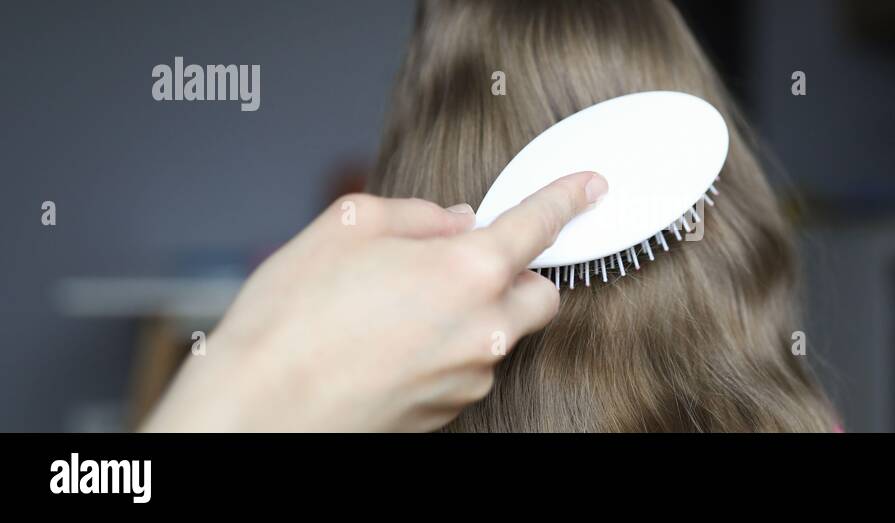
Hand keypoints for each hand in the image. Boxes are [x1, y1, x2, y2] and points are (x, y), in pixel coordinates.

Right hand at [143, 171, 607, 431]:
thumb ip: (415, 215)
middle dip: (519, 273)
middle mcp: (483, 330)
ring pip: (501, 336)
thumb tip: (452, 221)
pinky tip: (390, 344)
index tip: (589, 188)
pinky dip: (446, 350)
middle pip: (542, 295)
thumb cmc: (291, 319)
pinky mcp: (449, 412)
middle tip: (469, 262)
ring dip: (474, 314)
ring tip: (397, 308)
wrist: (258, 409)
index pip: (538, 225)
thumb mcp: (346, 226)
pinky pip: (467, 368)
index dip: (568, 199)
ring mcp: (469, 378)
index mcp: (466, 272)